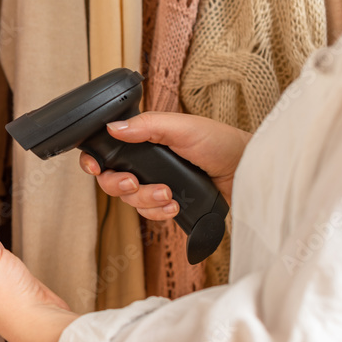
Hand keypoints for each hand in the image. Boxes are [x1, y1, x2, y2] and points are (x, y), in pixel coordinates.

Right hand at [80, 112, 250, 220]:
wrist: (247, 173)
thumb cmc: (221, 143)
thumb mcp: (183, 128)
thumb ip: (147, 126)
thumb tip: (113, 127)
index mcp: (144, 140)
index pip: (107, 151)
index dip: (94, 161)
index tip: (95, 167)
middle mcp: (146, 164)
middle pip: (111, 181)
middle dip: (120, 185)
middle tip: (135, 183)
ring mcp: (156, 185)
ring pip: (130, 201)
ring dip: (146, 200)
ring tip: (169, 194)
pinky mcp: (168, 204)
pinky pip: (149, 215)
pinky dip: (159, 212)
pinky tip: (175, 205)